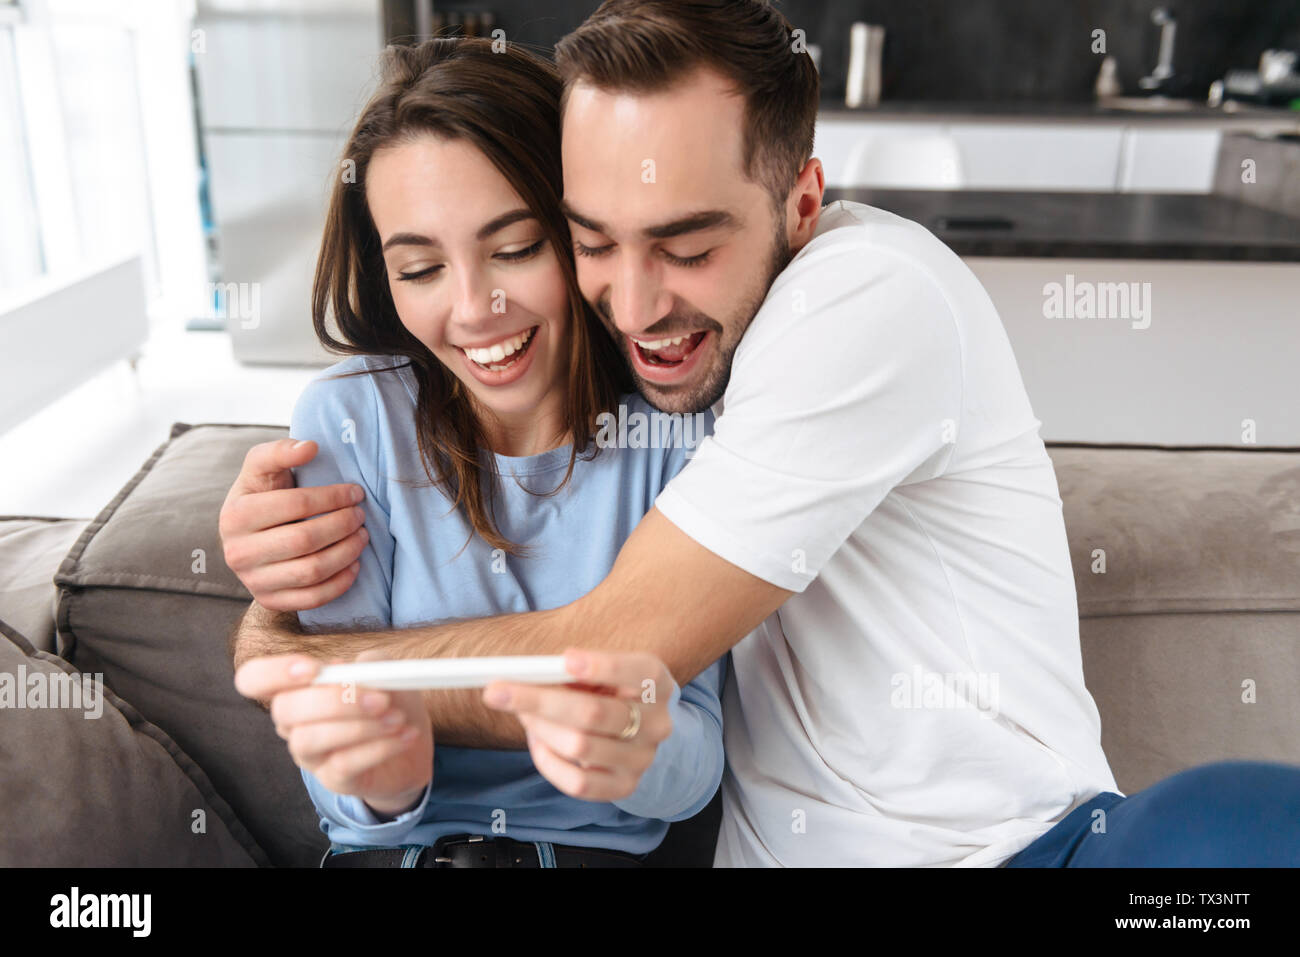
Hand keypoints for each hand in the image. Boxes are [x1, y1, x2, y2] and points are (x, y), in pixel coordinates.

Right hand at [219, 438, 368, 610]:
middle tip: (361, 515)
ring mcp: (252, 581)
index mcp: (235, 515)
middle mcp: (238, 552)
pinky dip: (341, 583)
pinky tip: (354, 564)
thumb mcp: (262, 467)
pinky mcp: (268, 601)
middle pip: (305, 539)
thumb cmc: (262, 495)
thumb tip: (310, 446)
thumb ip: (280, 451)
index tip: (355, 493)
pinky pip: (312, 599)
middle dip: (342, 525)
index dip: (333, 497)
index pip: (296, 504)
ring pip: (311, 571)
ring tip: (362, 536)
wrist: (248, 536)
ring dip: (347, 552)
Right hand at [233, 651, 432, 814]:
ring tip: (397, 718)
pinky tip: (405, 735)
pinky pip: (343, 764)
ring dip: (358, 726)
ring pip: (308, 740)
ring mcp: (310, 755)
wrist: (412, 741)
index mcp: (297, 688)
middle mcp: (294, 723)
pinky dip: (379, 747)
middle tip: (380, 699)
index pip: (254, 678)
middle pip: (283, 710)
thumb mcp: (385, 671)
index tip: (313, 669)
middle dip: (333, 701)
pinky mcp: (333, 779)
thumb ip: (369, 664)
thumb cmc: (389, 699)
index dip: (273, 672)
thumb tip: (351, 671)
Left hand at [482, 650, 672, 801]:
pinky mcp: (624, 786)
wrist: (632, 734)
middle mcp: (657, 722)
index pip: (639, 672)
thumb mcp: (599, 672)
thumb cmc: (605, 691)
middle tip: (497, 691)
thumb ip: (570, 670)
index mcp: (657, 683)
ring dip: (539, 727)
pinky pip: (576, 781)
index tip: (564, 659)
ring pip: (579, 745)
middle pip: (595, 712)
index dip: (603, 666)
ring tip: (522, 712)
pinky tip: (538, 741)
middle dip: (541, 700)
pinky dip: (547, 760)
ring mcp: (642, 758)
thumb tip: (524, 673)